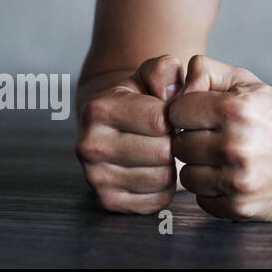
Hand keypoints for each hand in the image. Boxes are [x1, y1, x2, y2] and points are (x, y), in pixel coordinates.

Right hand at [75, 55, 183, 213]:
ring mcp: (94, 178)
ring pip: (162, 178)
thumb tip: (181, 85)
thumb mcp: (152, 73)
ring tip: (163, 151)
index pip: (161, 121)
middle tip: (170, 135)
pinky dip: (165, 187)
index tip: (173, 112)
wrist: (117, 125)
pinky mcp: (107, 201)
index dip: (178, 116)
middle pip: (163, 152)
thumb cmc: (143, 96)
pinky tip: (157, 170)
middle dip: (176, 142)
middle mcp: (89, 146)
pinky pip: (157, 201)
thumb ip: (166, 69)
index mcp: (98, 109)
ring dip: (172, 165)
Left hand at [168, 55, 271, 221]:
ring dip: (202, 168)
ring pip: (187, 175)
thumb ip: (209, 72)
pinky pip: (202, 199)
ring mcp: (237, 180)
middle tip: (218, 138)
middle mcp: (235, 146)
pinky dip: (214, 190)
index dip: (188, 113)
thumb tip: (177, 81)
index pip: (176, 112)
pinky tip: (233, 177)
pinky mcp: (239, 207)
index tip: (204, 116)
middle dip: (194, 140)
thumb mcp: (251, 84)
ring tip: (226, 159)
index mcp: (236, 110)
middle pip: (179, 144)